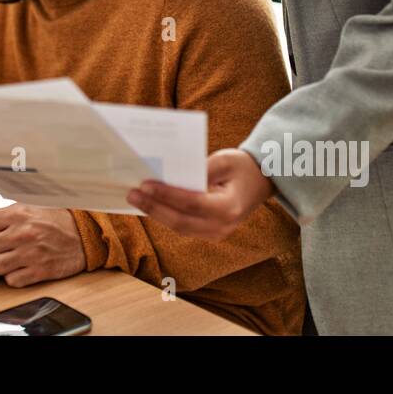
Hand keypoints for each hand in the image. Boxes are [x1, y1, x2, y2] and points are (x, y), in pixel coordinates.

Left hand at [0, 204, 86, 286]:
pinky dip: (12, 277)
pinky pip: (11, 281)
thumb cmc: (53, 220)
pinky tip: (19, 267)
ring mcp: (31, 254)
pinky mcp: (39, 271)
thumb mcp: (25, 209)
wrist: (84, 234)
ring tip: (6, 259)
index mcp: (17, 214)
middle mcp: (22, 234)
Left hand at [128, 148, 273, 240]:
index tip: (145, 184)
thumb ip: (202, 169)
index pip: (192, 203)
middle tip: (131, 193)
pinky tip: (149, 204)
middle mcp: (223, 226)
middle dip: (154, 207)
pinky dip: (165, 215)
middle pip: (181, 221)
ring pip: (179, 227)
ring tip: (135, 198)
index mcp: (229, 208)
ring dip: (155, 213)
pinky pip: (182, 226)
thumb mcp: (225, 160)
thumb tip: (171, 175)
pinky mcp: (208, 232)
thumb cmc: (241, 167)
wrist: (260, 182)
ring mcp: (216, 233)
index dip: (167, 195)